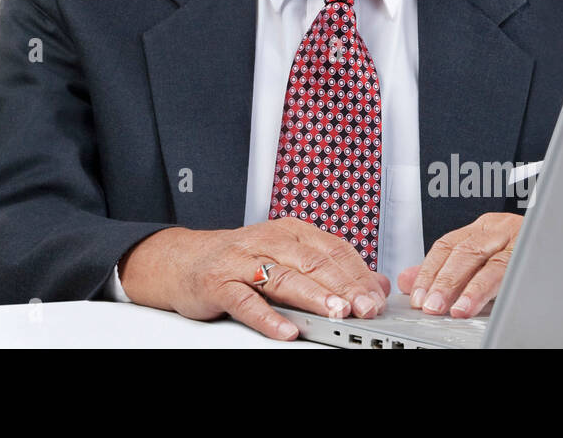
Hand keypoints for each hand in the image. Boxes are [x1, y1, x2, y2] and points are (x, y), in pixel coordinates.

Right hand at [119, 218, 390, 340]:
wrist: (184, 260)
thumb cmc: (240, 261)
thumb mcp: (287, 258)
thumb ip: (330, 269)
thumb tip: (378, 283)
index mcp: (290, 232)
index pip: (333, 250)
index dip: (358, 274)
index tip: (378, 297)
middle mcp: (268, 241)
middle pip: (313, 263)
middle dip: (343, 287)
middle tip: (365, 307)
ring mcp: (242, 262)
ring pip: (284, 279)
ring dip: (313, 297)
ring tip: (336, 313)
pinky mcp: (219, 283)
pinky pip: (246, 301)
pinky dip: (267, 317)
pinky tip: (286, 330)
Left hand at [397, 212, 521, 318]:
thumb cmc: (522, 247)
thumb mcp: (480, 251)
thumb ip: (445, 267)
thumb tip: (407, 280)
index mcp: (482, 227)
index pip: (447, 245)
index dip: (429, 270)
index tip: (417, 295)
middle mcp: (501, 229)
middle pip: (467, 253)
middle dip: (446, 281)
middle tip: (431, 305)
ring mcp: (524, 240)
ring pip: (493, 263)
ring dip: (471, 289)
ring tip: (457, 310)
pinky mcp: (543, 254)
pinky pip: (520, 272)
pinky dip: (502, 290)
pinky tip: (491, 304)